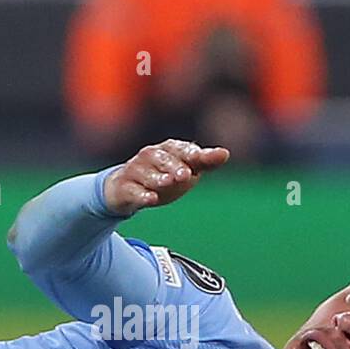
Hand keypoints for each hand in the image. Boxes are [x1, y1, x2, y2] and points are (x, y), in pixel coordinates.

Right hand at [102, 139, 229, 216]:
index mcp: (169, 150)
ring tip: (168, 182)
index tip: (203, 158)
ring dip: (158, 179)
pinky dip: (142, 195)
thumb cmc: (162, 176)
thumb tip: (225, 153)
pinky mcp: (124, 187)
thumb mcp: (187, 169)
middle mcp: (151, 156)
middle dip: (174, 166)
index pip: (183, 149)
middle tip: (185, 175)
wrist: (125, 188)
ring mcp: (136, 171)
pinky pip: (133, 191)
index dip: (193, 154)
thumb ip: (205, 162)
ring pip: (147, 174)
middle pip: (163, 159)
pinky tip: (150, 199)